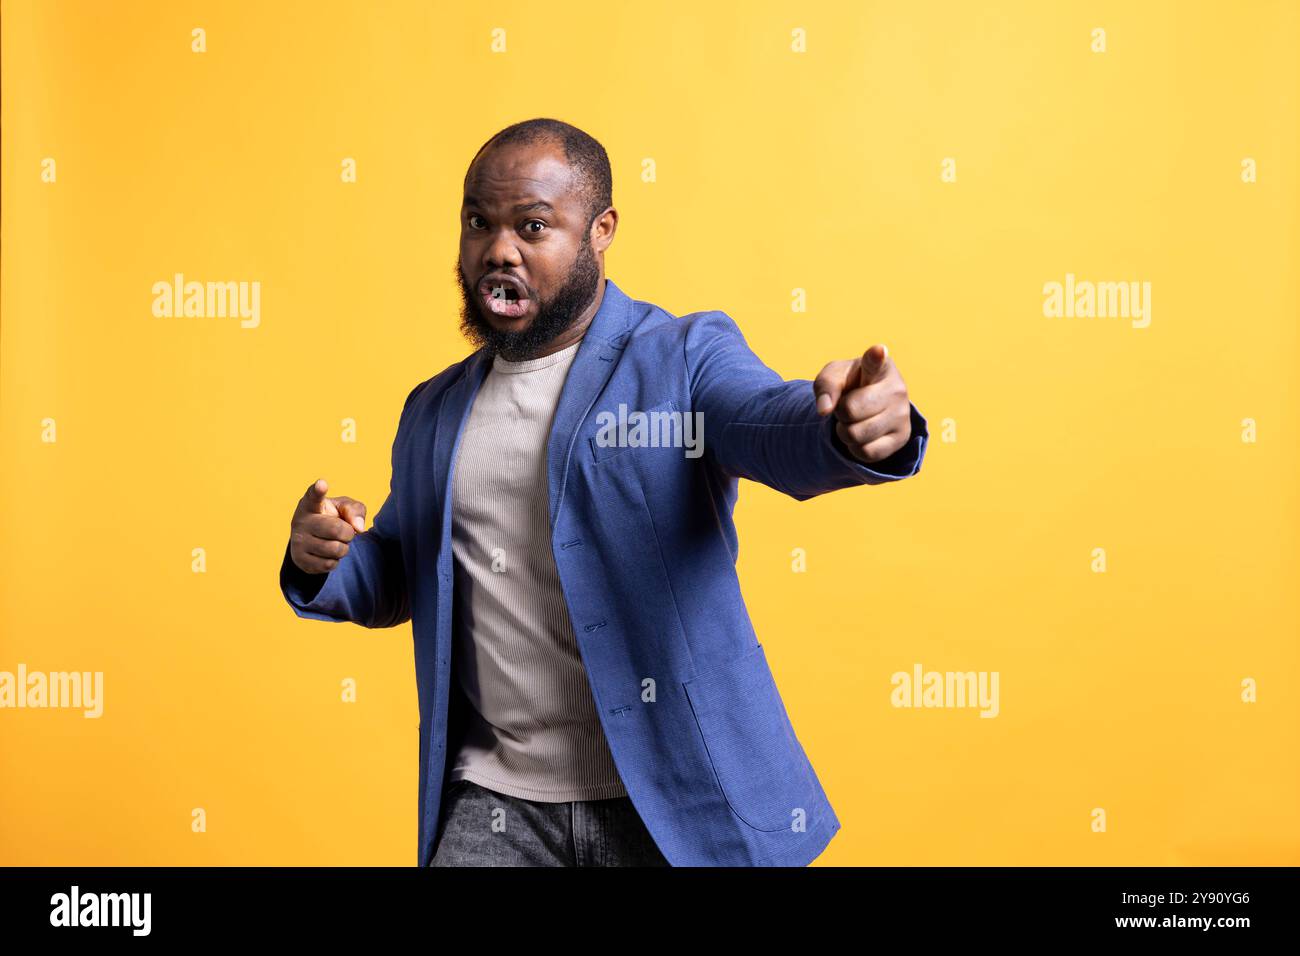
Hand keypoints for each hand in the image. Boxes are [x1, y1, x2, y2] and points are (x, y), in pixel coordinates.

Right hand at [288, 478, 367, 574]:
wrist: (312, 540)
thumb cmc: (331, 518)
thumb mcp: (344, 508)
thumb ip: (355, 510)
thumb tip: (359, 528)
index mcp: (310, 504)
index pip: (313, 496)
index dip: (318, 490)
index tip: (322, 484)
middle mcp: (300, 521)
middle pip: (337, 530)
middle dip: (348, 533)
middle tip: (344, 531)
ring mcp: (298, 541)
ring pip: (335, 549)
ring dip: (343, 548)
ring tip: (335, 542)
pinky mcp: (300, 560)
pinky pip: (329, 564)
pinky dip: (335, 561)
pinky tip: (327, 554)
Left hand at [813, 343, 911, 464]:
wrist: (868, 404)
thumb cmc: (850, 384)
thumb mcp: (833, 377)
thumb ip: (825, 386)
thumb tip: (824, 410)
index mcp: (880, 366)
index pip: (876, 361)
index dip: (875, 357)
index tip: (877, 351)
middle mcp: (897, 389)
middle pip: (850, 410)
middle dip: (840, 412)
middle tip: (847, 405)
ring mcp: (902, 415)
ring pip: (856, 434)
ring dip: (845, 431)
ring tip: (855, 420)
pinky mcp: (902, 438)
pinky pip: (865, 452)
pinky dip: (855, 448)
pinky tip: (863, 435)